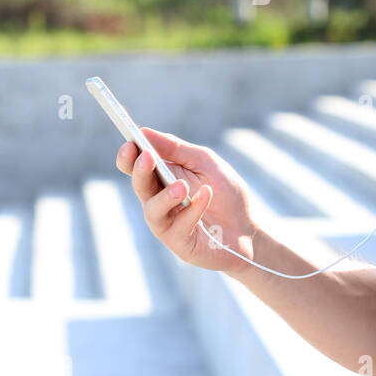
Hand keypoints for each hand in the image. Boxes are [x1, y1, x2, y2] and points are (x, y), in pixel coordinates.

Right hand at [115, 127, 259, 275]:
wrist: (247, 229)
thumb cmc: (224, 193)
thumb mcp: (204, 162)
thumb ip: (176, 148)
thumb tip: (144, 132)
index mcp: (160, 178)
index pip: (134, 166)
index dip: (128, 155)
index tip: (130, 142)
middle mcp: (157, 201)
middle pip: (139, 185)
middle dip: (140, 170)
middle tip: (146, 156)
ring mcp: (166, 224)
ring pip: (153, 210)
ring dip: (165, 196)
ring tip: (181, 186)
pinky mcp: (179, 243)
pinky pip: (179, 227)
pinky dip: (194, 209)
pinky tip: (207, 194)